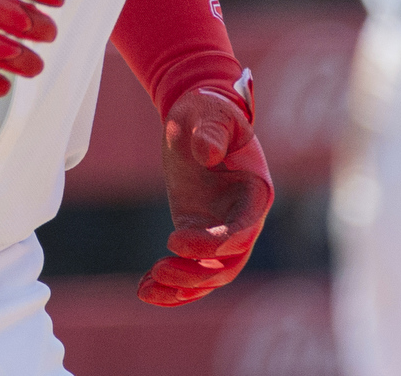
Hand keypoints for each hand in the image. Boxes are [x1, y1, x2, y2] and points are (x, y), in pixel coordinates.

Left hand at [138, 87, 272, 305]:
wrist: (196, 112)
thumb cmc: (208, 109)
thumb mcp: (209, 113)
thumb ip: (212, 131)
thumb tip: (207, 152)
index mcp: (255, 192)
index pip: (241, 232)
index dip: (212, 244)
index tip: (175, 240)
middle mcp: (244, 217)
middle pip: (228, 264)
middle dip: (195, 275)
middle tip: (158, 271)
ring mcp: (221, 227)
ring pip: (210, 274)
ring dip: (182, 288)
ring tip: (146, 289)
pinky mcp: (198, 230)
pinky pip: (192, 266)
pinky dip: (173, 285)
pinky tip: (146, 290)